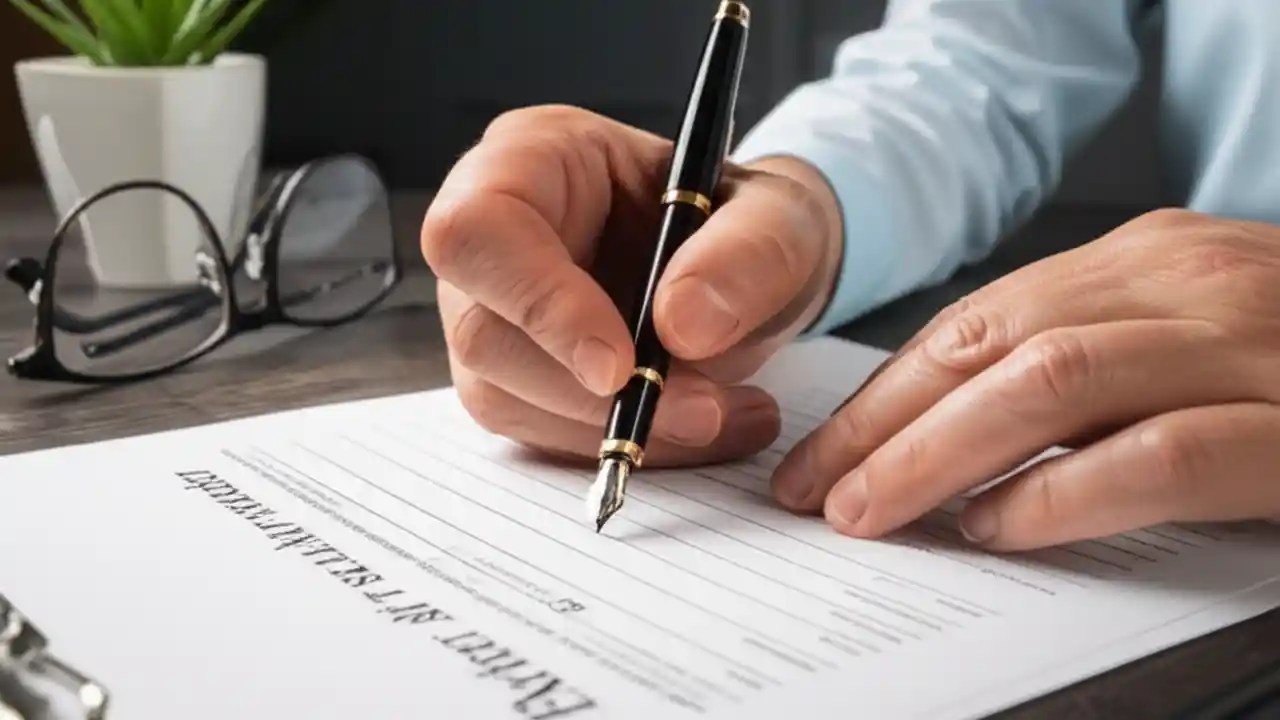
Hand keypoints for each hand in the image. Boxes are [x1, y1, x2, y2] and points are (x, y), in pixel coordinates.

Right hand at [422, 106, 843, 465]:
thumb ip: (749, 254)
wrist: (752, 276)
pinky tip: (695, 427)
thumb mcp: (782, 220)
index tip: (620, 365)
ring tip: (723, 414)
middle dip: (591, 392)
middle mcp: (491, 232)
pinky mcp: (511, 376)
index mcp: (534, 155)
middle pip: (481, 331)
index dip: (538, 303)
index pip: (479, 227)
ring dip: (615, 427)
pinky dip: (622, 443)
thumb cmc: (750, 226)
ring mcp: (490, 310)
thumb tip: (682, 324)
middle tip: (704, 410)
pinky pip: (539, 433)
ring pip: (504, 397)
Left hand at [774, 209, 1279, 549]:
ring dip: (940, 454)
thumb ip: (1081, 364)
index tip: (820, 451)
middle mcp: (1187, 283)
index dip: (883, 392)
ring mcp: (1247, 345)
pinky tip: (1001, 528)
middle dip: (884, 424)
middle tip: (815, 491)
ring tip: (873, 512)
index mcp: (1146, 259)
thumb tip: (943, 437)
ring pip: (1051, 384)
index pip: (975, 321)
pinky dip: (1063, 494)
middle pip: (991, 344)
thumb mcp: (1181, 334)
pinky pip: (1158, 454)